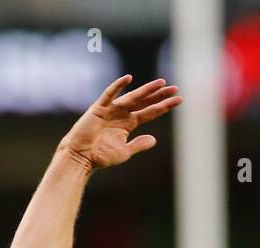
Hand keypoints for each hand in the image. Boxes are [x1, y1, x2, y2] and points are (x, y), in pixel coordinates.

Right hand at [58, 75, 181, 170]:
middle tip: (175, 88)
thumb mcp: (124, 152)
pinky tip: (128, 78)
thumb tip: (154, 140)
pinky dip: (117, 86)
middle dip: (159, 95)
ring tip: (161, 83)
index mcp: (128, 124)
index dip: (164, 106)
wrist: (80, 157)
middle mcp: (121, 114)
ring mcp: (111, 110)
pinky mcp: (98, 108)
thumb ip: (138, 145)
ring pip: (132, 97)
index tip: (179, 99)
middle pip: (144, 102)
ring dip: (146, 90)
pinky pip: (109, 95)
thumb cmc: (99, 157)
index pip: (149, 112)